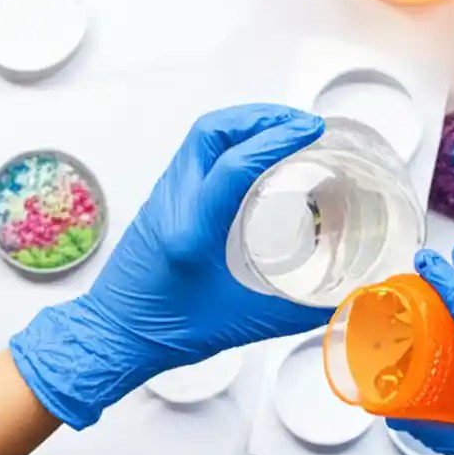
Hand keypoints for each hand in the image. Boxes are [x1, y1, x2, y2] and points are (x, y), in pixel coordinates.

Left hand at [11, 105, 331, 428]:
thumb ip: (294, 314)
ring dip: (243, 124)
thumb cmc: (164, 334)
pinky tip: (253, 156)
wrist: (114, 337)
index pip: (235, 165)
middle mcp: (172, 204)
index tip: (312, 130)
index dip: (278, 139)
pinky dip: (228, 142)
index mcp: (191, 231)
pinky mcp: (162, 201)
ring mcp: (163, 198)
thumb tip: (338, 302)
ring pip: (201, 137)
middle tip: (301, 123)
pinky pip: (195, 154)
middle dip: (261, 117)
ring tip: (283, 130)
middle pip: (213, 131)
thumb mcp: (239, 324)